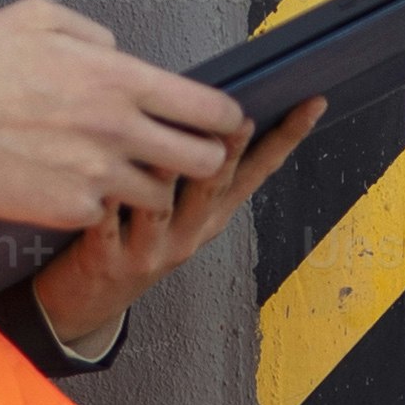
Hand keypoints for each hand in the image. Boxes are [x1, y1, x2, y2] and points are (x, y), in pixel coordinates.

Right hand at [0, 0, 246, 232]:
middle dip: (205, 160)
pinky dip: (99, 204)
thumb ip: (94, 36)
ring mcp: (97, 176)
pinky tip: (74, 186)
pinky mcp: (70, 210)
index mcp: (118, 79)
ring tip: (123, 172)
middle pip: (202, 161)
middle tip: (190, 156)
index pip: (207, 108)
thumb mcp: (39, 16)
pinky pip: (106, 213)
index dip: (226, 118)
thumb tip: (120, 54)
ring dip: (150, 187)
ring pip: (158, 196)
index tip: (226, 121)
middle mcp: (117, 130)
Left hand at [17, 98, 324, 334]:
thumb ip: (190, 168)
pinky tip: (104, 178)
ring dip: (167, 174)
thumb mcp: (177, 210)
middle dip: (230, 151)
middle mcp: (190, 233)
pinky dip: (105, 201)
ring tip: (168, 144)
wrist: (92, 301)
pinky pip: (107, 225)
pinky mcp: (110, 260)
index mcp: (212, 215)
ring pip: (162, 205)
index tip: (312, 104)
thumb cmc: (134, 241)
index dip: (287, 138)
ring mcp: (152, 249)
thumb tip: (202, 103)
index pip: (259, 171)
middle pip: (215, 186)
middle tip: (240, 119)